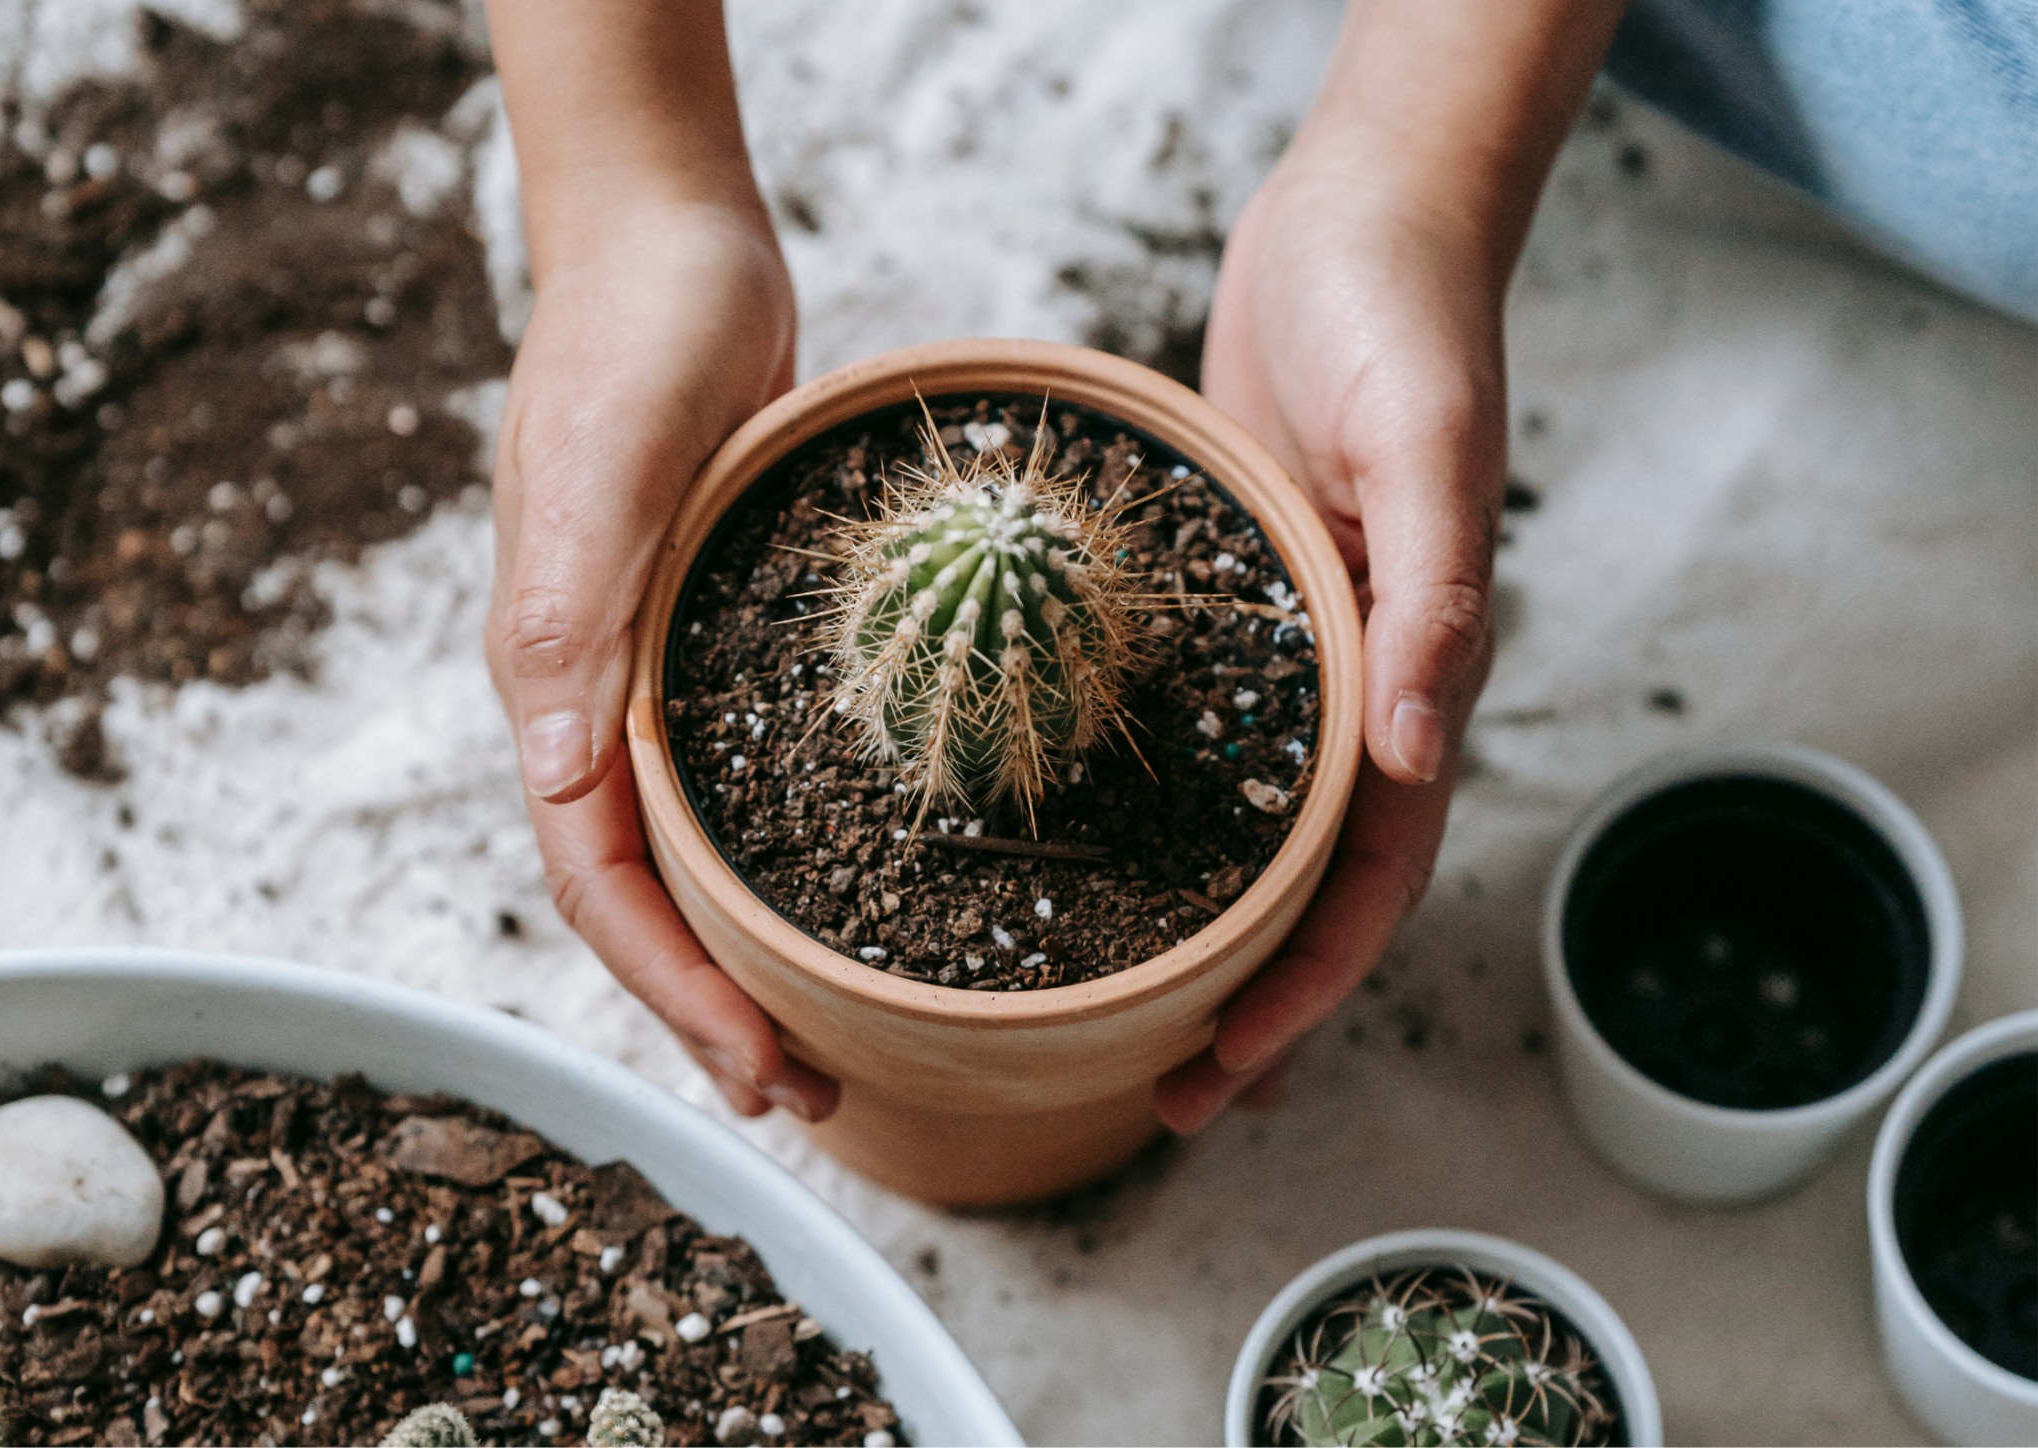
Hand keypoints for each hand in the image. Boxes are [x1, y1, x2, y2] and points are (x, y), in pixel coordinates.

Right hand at [485, 202, 838, 1122]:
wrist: (675, 247)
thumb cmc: (633, 340)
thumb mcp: (600, 466)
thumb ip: (567, 614)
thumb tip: (558, 776)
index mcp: (556, 684)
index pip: (600, 884)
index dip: (673, 992)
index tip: (759, 1072)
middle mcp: (599, 699)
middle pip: (645, 896)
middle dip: (714, 1008)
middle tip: (809, 1095)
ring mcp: (658, 671)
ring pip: (693, 850)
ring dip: (749, 951)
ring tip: (830, 1031)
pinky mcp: (718, 639)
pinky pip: (741, 776)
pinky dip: (783, 852)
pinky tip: (851, 884)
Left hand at [1154, 143, 1507, 1132]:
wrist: (1362, 215)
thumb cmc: (1405, 314)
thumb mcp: (1424, 444)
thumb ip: (1434, 596)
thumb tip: (1418, 749)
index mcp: (1412, 671)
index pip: (1369, 876)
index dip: (1304, 988)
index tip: (1226, 1073)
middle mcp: (1351, 681)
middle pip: (1303, 880)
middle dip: (1245, 996)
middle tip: (1161, 1093)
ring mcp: (1288, 646)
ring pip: (1245, 822)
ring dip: (1191, 921)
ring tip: (1114, 1007)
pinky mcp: (1229, 597)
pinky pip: (1189, 726)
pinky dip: (1148, 803)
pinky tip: (1072, 837)